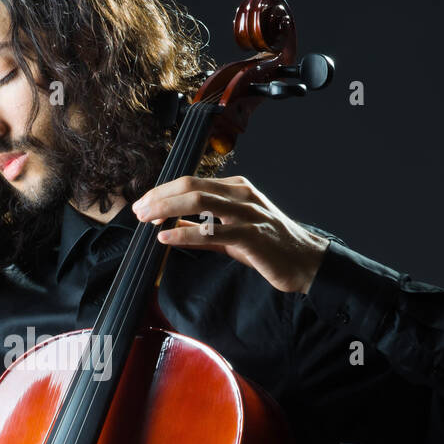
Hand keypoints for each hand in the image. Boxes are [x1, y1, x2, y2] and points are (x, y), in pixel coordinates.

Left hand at [131, 175, 327, 293]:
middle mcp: (241, 195)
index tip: (143, 205)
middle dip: (159, 197)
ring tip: (146, 221)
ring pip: (200, 201)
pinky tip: (167, 238)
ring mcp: (247, 213)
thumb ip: (201, 230)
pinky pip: (213, 231)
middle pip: (191, 186)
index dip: (163, 192)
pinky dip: (186, 233)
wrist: (305, 262)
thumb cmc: (269, 247)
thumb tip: (169, 229)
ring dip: (167, 209)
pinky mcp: (252, 236)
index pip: (191, 182)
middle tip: (138, 211)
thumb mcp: (230, 234)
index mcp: (235, 189)